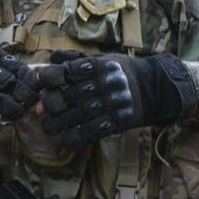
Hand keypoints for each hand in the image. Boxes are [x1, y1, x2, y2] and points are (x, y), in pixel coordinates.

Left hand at [34, 51, 197, 150]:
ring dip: (54, 125)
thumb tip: (52, 59)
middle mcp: (98, 86)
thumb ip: (76, 58)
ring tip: (50, 126)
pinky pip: (87, 134)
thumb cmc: (124, 71)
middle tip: (43, 109)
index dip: (47, 80)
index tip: (43, 84)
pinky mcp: (113, 124)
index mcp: (94, 67)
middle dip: (48, 105)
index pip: (61, 73)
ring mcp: (105, 106)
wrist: (156, 88)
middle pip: (61, 98)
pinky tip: (67, 139)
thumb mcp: (103, 58)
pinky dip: (73, 139)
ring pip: (70, 119)